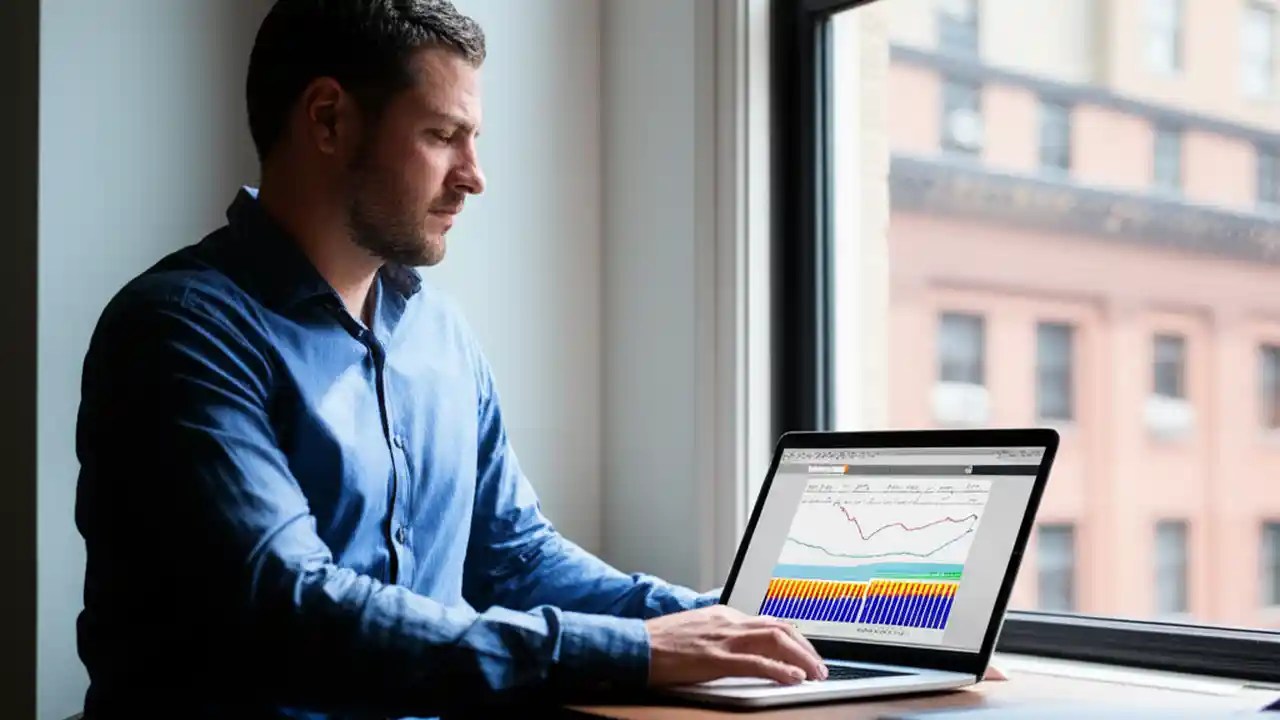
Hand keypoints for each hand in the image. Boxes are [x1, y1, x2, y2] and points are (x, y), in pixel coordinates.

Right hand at [644, 605, 827, 685]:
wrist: (633, 645)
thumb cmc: (658, 643)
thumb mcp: (695, 631)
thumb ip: (719, 635)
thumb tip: (738, 648)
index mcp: (723, 616)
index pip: (769, 622)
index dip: (793, 638)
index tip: (805, 653)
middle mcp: (728, 622)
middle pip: (779, 628)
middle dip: (805, 648)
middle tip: (819, 667)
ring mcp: (723, 639)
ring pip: (775, 640)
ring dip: (801, 658)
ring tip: (816, 674)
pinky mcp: (715, 659)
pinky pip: (756, 663)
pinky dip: (779, 669)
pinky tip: (793, 678)